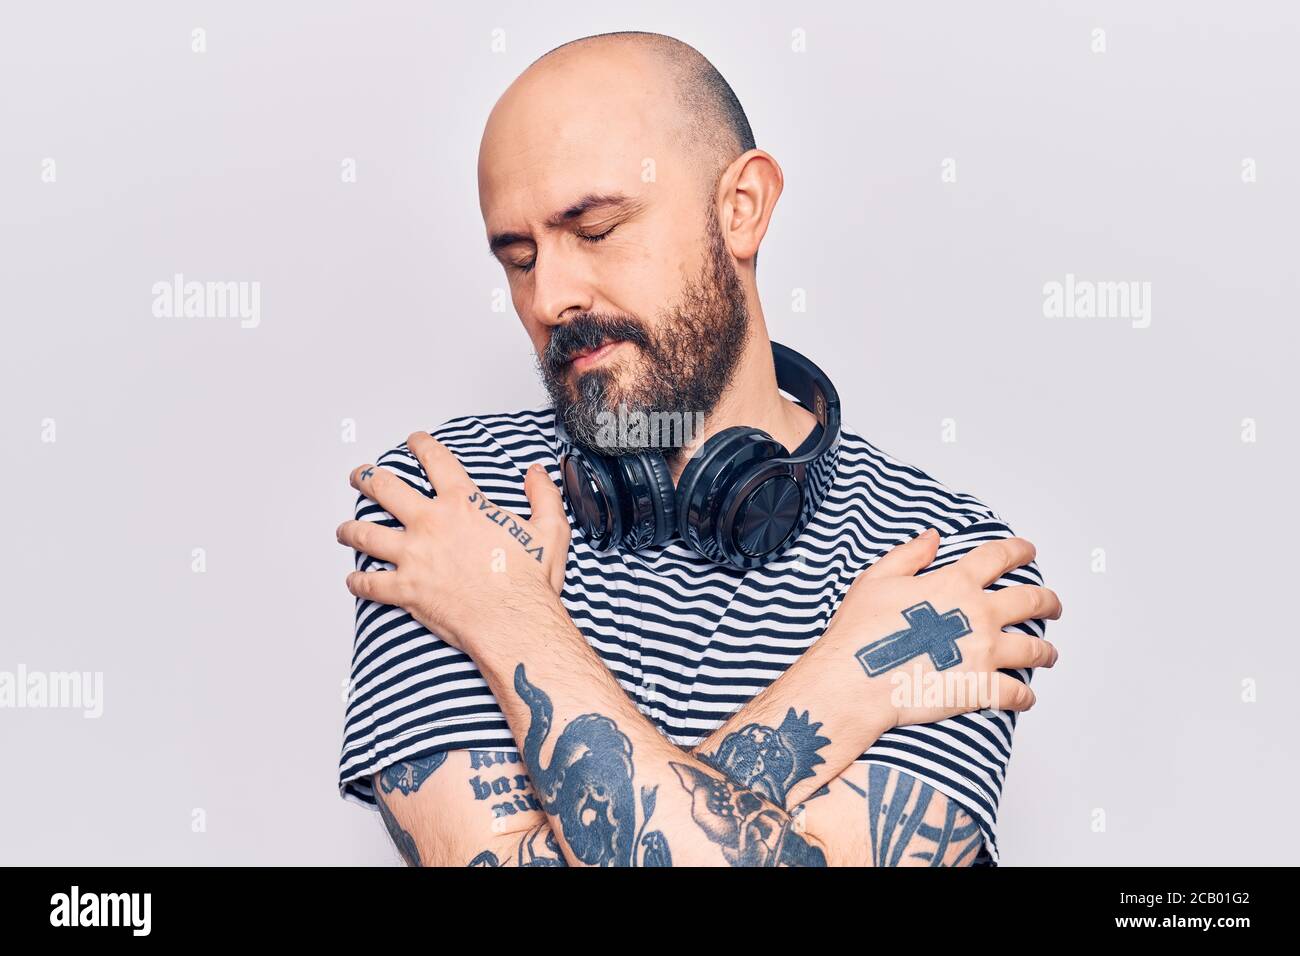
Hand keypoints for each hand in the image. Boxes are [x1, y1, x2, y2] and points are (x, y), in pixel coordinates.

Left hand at [335, 432, 570, 650]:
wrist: (514, 622)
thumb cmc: (528, 582)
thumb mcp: (550, 529)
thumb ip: (543, 495)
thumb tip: (536, 474)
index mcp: (462, 503)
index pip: (434, 459)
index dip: (420, 444)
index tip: (414, 441)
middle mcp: (430, 523)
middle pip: (384, 488)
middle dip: (365, 478)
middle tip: (359, 476)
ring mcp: (413, 555)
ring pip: (364, 533)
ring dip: (350, 529)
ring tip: (345, 528)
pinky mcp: (405, 589)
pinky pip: (369, 583)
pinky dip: (357, 582)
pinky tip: (354, 580)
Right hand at [825, 529, 1060, 729]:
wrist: (854, 680)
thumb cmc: (859, 631)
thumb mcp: (877, 579)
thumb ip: (909, 555)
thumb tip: (932, 537)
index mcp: (955, 583)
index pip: (999, 557)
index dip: (1019, 550)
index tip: (1028, 551)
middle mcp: (979, 614)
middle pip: (1032, 600)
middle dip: (1049, 601)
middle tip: (1053, 606)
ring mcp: (984, 652)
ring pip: (1035, 649)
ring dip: (1047, 652)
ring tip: (1048, 654)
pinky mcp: (981, 688)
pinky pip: (1017, 694)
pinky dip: (1025, 697)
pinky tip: (1025, 697)